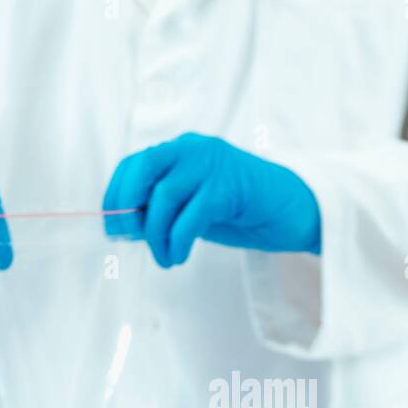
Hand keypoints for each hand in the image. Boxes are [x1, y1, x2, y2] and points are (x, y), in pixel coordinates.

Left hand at [102, 132, 320, 268]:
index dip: (116, 196)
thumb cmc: (242, 210)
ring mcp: (213, 164)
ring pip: (164, 196)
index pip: (134, 164)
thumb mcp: (193, 207)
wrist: (294, 210)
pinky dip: (178, 241)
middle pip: (142, 169)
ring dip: (156, 235)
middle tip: (128, 239)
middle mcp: (193, 149)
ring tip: (165, 257)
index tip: (113, 228)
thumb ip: (163, 209)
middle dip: (127, 207)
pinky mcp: (230, 186)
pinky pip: (190, 216)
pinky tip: (179, 256)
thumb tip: (128, 225)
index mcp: (181, 150)